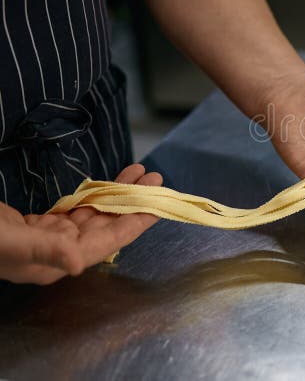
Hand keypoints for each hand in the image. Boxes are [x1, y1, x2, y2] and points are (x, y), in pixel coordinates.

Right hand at [0, 164, 162, 284]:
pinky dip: (94, 194)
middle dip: (132, 201)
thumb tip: (79, 262)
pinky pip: (76, 209)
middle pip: (106, 225)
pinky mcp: (37, 224)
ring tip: (139, 172)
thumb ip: (44, 249)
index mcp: (55, 260)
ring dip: (117, 193)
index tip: (159, 204)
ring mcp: (48, 236)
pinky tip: (108, 183)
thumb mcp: (10, 240)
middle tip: (155, 177)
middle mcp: (57, 251)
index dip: (135, 222)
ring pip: (94, 214)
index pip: (107, 241)